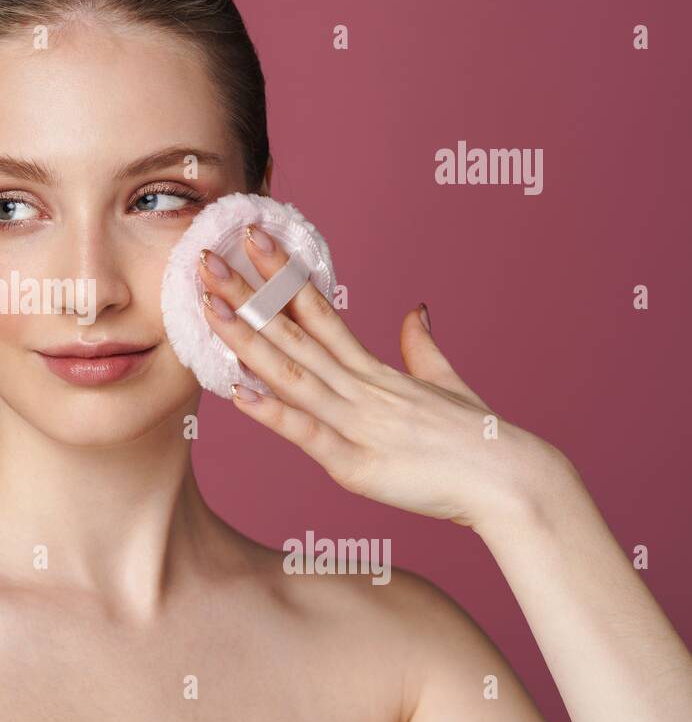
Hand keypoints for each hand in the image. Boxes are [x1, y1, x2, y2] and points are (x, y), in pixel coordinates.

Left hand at [197, 225, 571, 527]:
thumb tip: (416, 310)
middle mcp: (361, 388)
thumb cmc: (480, 439)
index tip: (253, 239)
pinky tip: (239, 393)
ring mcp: (358, 424)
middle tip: (206, 259)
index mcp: (374, 371)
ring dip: (247, 341)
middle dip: (247, 295)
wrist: (515, 482)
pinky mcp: (358, 465)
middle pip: (293, 332)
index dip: (281, 274)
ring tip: (209, 308)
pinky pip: (309, 434)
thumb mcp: (447, 383)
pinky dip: (273, 414)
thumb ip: (421, 347)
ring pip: (292, 374)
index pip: (318, 310)